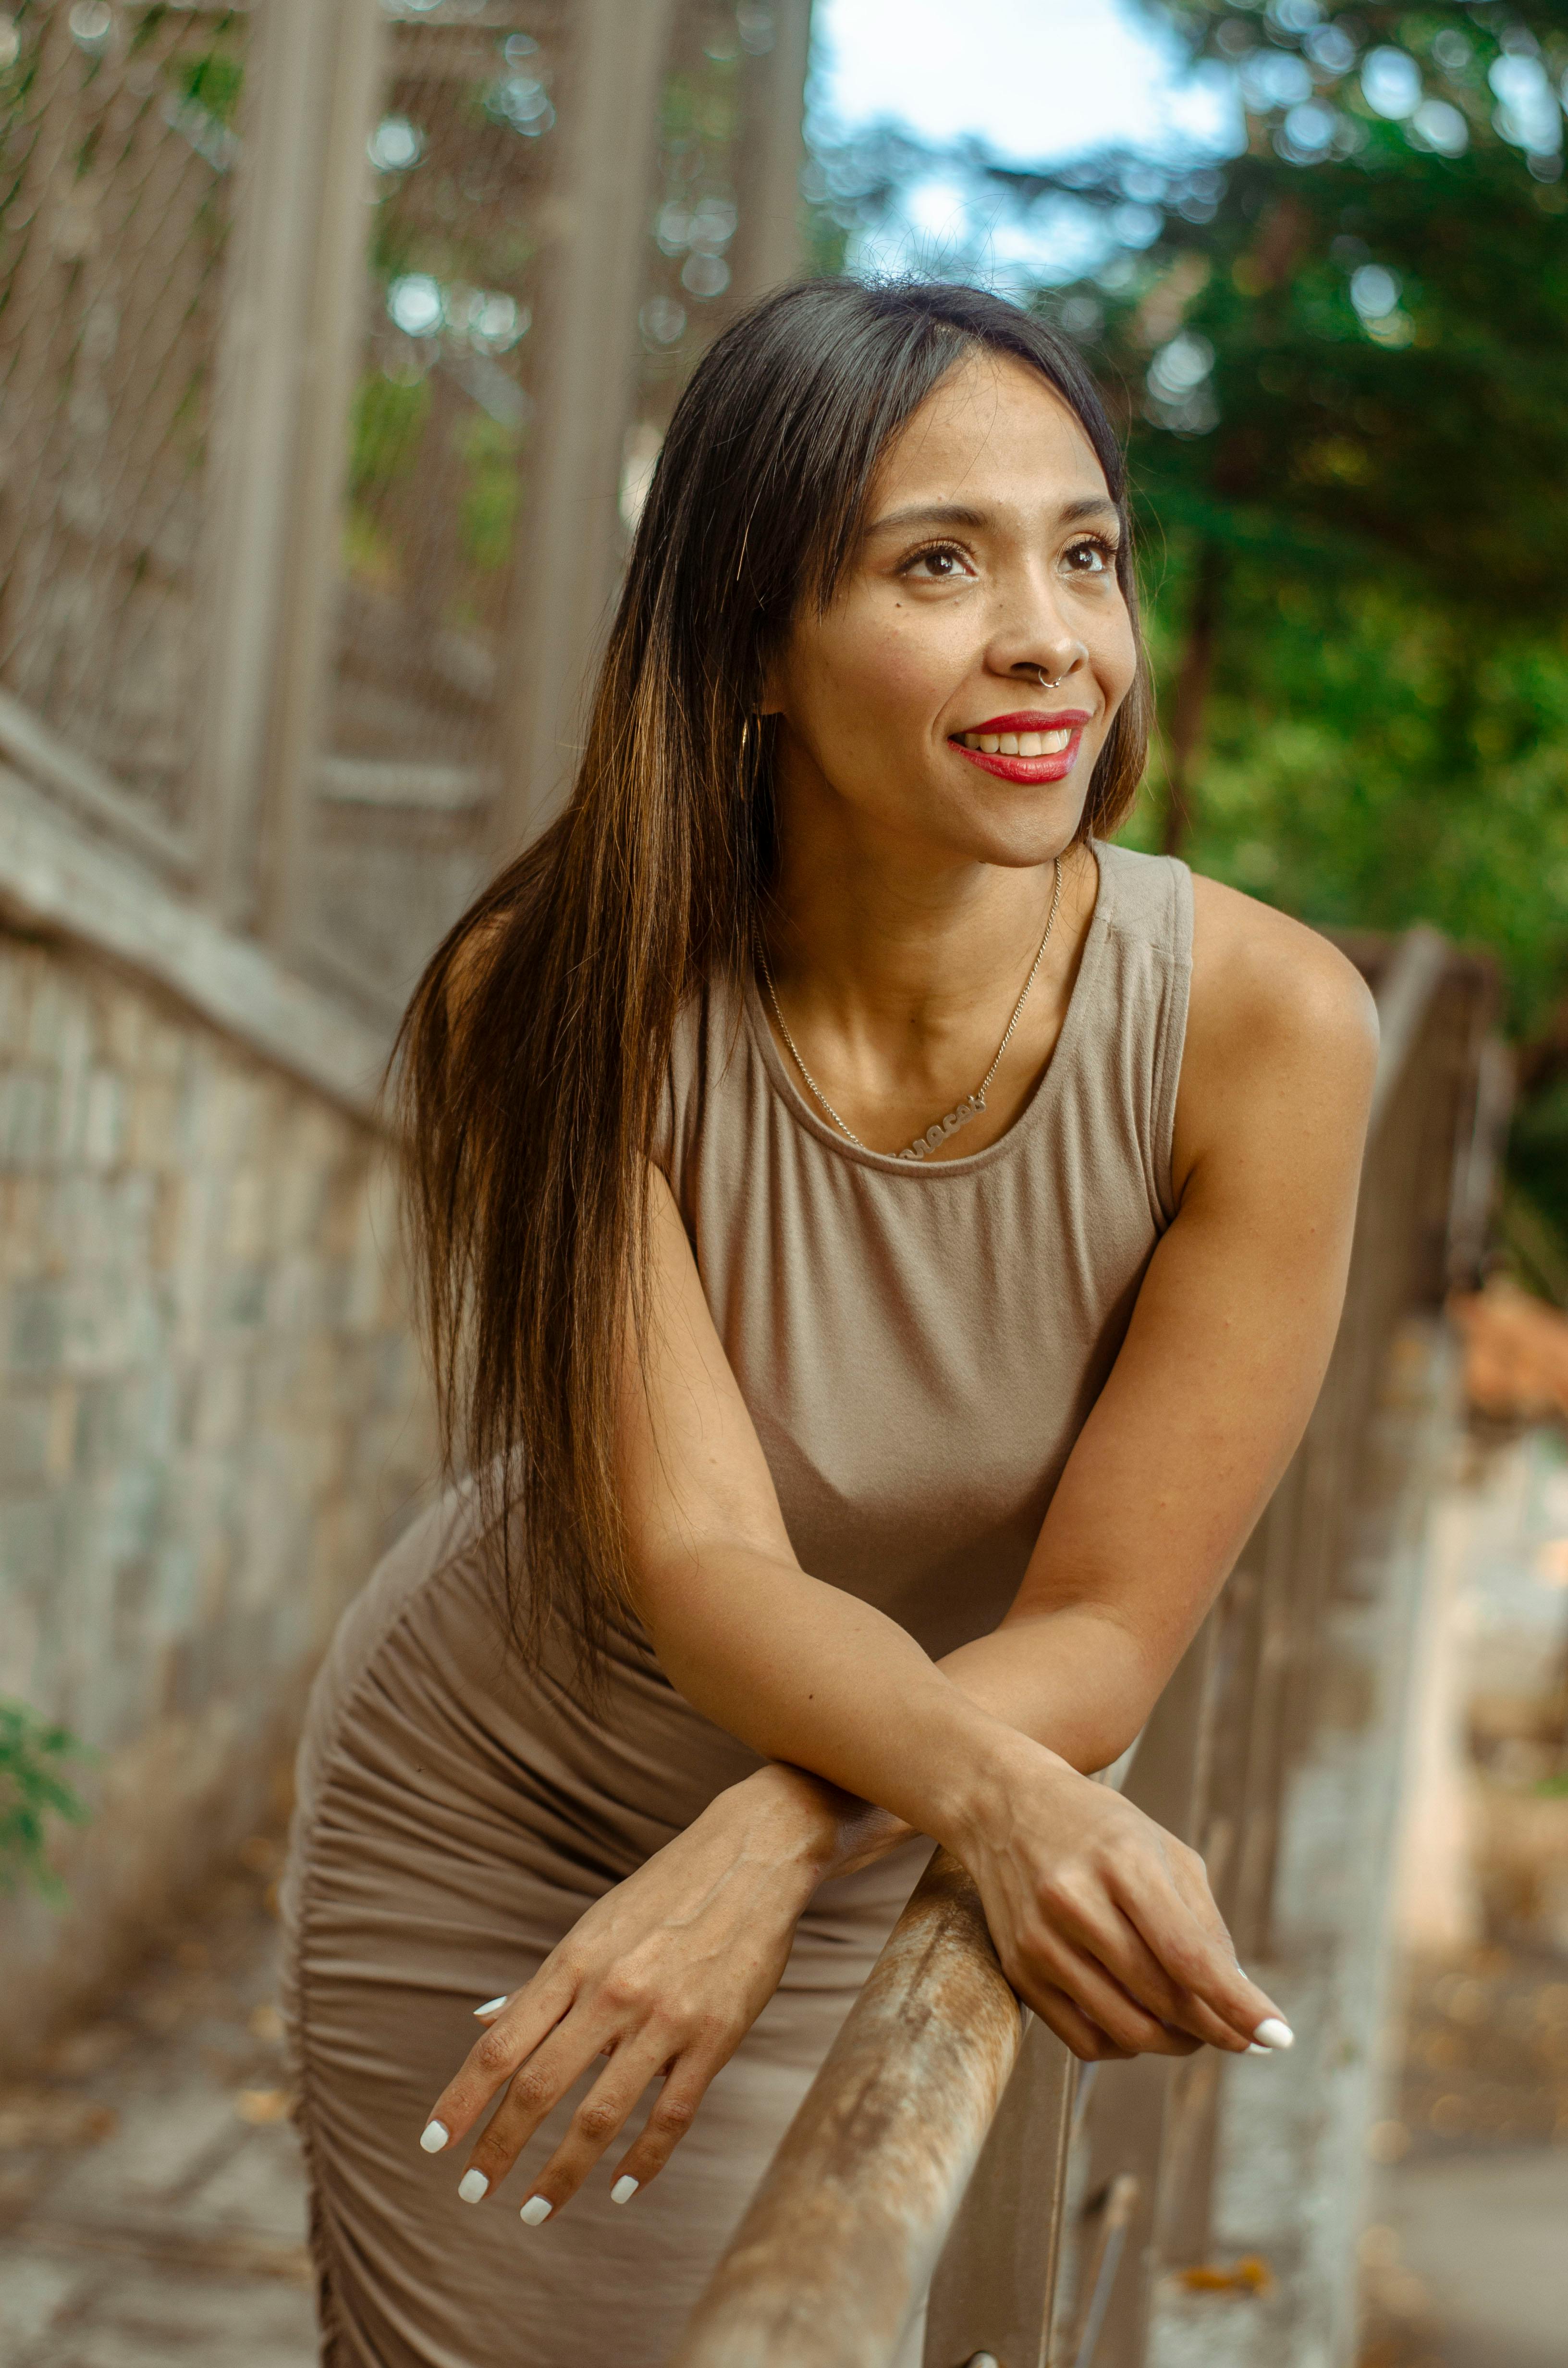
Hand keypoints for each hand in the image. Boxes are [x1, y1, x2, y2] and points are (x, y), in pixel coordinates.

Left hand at [417, 1771, 834, 2220]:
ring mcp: (664, 2018)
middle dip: (499, 2147)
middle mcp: (611, 1992)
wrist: (750, 1858)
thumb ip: (542, 1984)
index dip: (462, 2099)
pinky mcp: (714, 2037)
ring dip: (562, 2172)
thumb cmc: (662, 1895)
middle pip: (539, 2086)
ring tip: (535, 2209)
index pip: (502, 2045)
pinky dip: (643, 2161)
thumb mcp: (592, 1929)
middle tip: (473, 2190)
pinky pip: (672, 2115)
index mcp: (574, 1963)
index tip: (433, 2144)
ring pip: (600, 2114)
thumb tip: (484, 2021)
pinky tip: (620, 2189)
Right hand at [952, 1735, 1287, 2062]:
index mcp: (1121, 1861)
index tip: (1279, 2036)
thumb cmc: (1100, 1829)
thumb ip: (1205, 1923)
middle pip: (1163, 1997)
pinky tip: (1142, 2023)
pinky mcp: (1019, 1969)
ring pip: (1127, 2028)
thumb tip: (1240, 2003)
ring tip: (1192, 2028)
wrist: (1002, 1804)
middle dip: (1215, 2026)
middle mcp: (1075, 1901)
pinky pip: (1085, 2040)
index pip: (1189, 1955)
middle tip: (1239, 2031)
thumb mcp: (1162, 1850)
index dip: (1238, 2004)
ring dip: (1174, 2041)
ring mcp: (1040, 1939)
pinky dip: (1126, 2045)